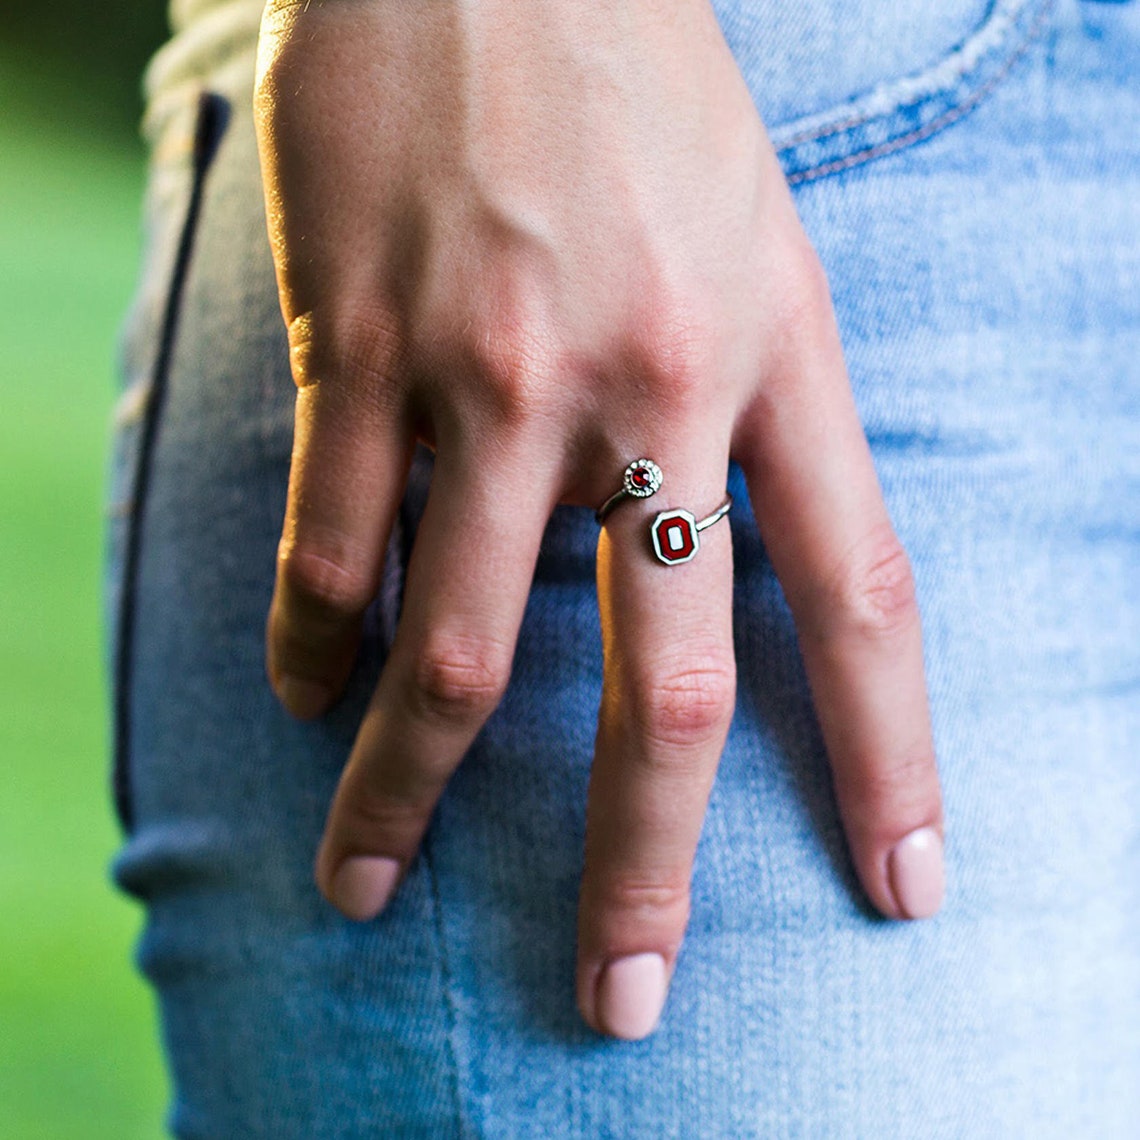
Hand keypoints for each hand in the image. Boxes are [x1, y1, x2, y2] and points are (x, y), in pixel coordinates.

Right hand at [254, 0, 944, 1039]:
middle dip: (639, 870)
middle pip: (655, 690)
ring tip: (366, 880)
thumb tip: (690, 581)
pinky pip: (333, 545)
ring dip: (405, 792)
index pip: (861, 604)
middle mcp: (641, 391)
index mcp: (771, 358)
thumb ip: (743, 420)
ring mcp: (492, 378)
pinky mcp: (362, 347)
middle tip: (620, 998)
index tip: (903, 887)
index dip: (890, 760)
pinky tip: (310, 694)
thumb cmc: (640, 100)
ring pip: (458, 652)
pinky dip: (314, 643)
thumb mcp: (754, 245)